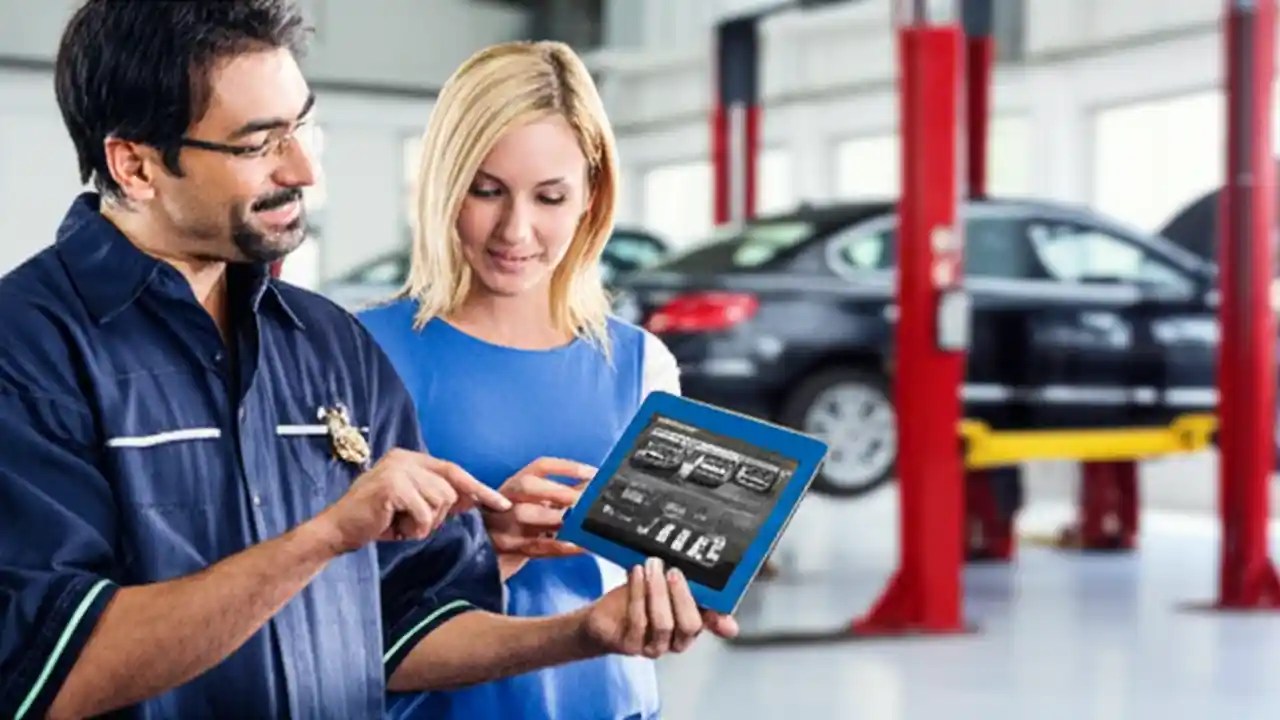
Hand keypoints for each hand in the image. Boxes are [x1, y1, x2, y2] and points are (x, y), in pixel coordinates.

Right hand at [313, 449, 511, 554]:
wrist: (338, 531)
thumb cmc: (376, 521)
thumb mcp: (414, 507)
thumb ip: (441, 498)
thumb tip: (476, 497)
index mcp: (410, 458)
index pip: (454, 471)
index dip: (479, 489)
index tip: (502, 504)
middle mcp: (404, 458)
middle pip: (450, 489)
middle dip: (439, 515)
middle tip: (412, 524)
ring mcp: (398, 469)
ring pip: (440, 502)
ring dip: (425, 523)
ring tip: (401, 524)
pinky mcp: (392, 486)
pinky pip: (425, 513)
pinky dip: (414, 528)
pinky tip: (395, 528)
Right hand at [484, 457, 594, 579]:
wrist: (489, 554)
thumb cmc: (519, 525)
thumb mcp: (535, 506)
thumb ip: (564, 495)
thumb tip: (598, 487)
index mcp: (517, 484)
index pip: (541, 467)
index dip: (568, 468)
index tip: (594, 474)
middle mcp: (506, 498)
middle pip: (527, 485)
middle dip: (558, 490)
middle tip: (584, 500)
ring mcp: (504, 524)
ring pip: (525, 514)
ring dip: (556, 516)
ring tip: (580, 521)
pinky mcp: (509, 549)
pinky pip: (537, 545)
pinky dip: (561, 546)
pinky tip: (581, 546)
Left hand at [579, 557, 738, 658]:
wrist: (602, 616)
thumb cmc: (637, 598)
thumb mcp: (663, 586)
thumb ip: (688, 585)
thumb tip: (714, 588)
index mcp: (691, 625)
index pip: (712, 622)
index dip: (720, 617)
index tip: (720, 605)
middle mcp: (677, 641)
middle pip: (689, 625)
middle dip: (682, 595)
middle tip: (673, 571)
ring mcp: (654, 647)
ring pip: (664, 623)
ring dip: (658, 591)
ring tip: (652, 566)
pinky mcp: (632, 646)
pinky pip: (638, 621)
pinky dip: (638, 593)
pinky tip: (636, 574)